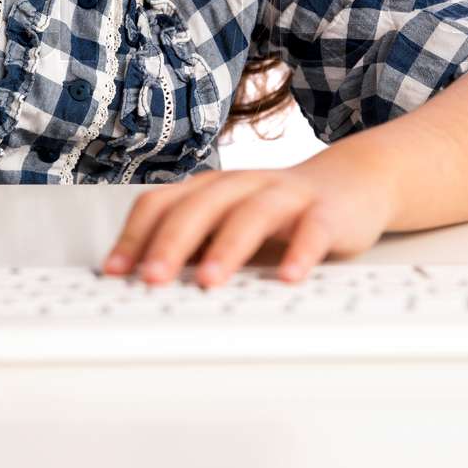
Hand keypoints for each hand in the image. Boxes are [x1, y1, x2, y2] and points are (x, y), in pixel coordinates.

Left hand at [100, 151, 398, 287]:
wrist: (352, 182)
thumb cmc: (280, 212)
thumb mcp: (229, 224)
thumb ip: (194, 247)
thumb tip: (143, 285)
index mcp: (211, 188)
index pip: (162, 204)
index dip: (135, 236)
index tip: (115, 272)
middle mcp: (242, 185)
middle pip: (199, 207)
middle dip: (171, 243)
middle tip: (151, 279)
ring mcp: (285, 195)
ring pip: (251, 213)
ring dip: (227, 247)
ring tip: (209, 282)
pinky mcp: (326, 212)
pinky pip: (313, 230)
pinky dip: (300, 252)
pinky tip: (289, 277)